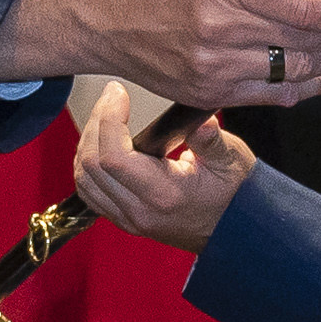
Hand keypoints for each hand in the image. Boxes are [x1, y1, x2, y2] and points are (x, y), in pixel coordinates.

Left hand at [72, 79, 255, 251]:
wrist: (236, 228)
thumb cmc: (235, 192)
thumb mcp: (231, 160)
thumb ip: (211, 140)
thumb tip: (201, 122)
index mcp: (164, 195)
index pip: (114, 157)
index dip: (108, 119)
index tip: (118, 93)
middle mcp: (140, 211)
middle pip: (91, 166)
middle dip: (95, 124)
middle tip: (111, 99)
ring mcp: (129, 219)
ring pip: (84, 181)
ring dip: (87, 143)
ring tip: (106, 118)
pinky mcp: (124, 220)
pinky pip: (90, 193)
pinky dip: (88, 164)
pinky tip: (102, 144)